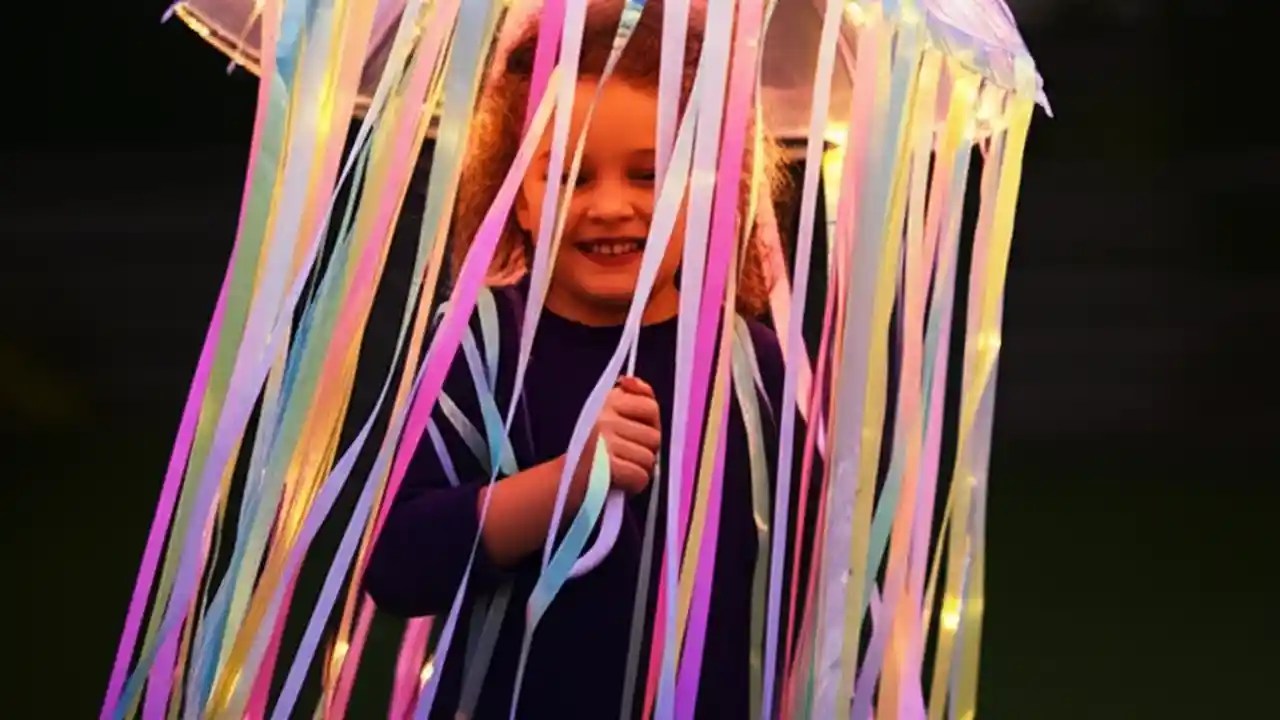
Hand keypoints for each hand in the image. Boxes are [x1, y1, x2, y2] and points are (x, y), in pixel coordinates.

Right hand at [573, 376, 661, 497]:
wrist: (562, 481)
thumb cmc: (588, 450)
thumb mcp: (603, 414)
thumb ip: (627, 396)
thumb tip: (632, 381)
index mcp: (605, 402)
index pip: (649, 406)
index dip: (651, 423)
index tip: (639, 431)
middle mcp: (604, 418)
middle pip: (654, 436)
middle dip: (645, 451)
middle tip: (627, 456)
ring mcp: (605, 442)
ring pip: (649, 458)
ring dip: (638, 469)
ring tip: (621, 469)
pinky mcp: (607, 466)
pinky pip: (640, 476)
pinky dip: (634, 484)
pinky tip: (621, 482)